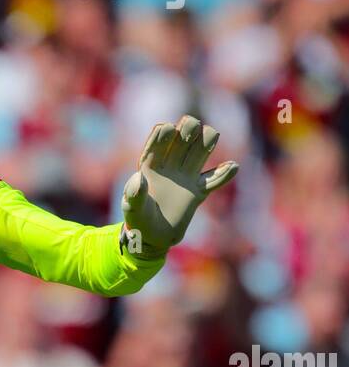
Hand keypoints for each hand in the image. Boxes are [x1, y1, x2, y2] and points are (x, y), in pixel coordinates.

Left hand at [121, 115, 237, 257]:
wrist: (151, 240)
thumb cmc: (137, 221)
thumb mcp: (131, 209)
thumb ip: (133, 194)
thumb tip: (139, 178)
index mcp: (151, 164)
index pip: (160, 137)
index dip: (165, 131)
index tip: (169, 131)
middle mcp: (170, 166)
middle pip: (184, 135)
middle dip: (189, 127)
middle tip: (189, 135)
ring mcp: (185, 177)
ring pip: (200, 150)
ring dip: (207, 140)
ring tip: (211, 138)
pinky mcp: (197, 192)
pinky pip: (214, 179)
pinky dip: (224, 174)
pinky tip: (234, 167)